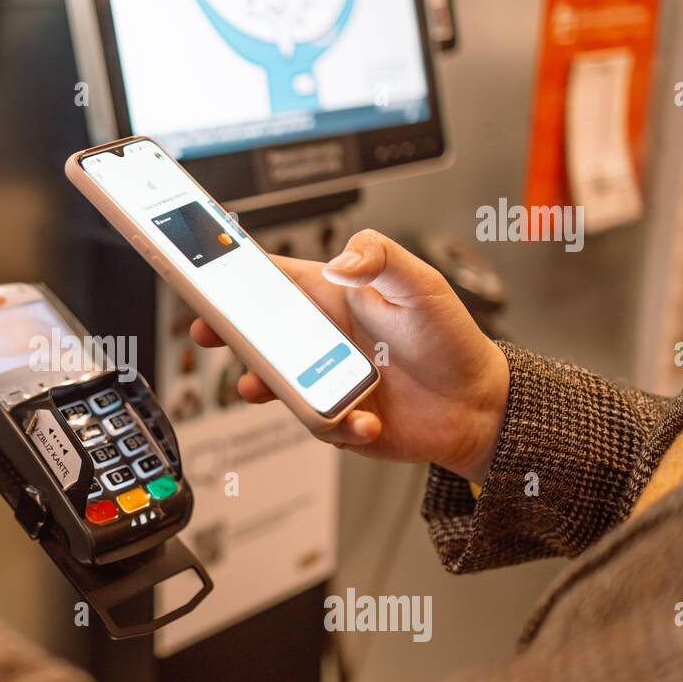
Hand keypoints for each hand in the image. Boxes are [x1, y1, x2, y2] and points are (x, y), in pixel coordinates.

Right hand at [190, 229, 509, 483]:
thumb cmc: (449, 339)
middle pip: (256, 332)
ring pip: (272, 382)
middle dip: (225, 332)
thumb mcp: (422, 283)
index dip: (236, 275)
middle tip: (208, 332)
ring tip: (259, 387)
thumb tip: (340, 261)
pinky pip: (316, 424)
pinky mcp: (333, 419)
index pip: (273, 279)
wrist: (475, 406)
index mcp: (332, 298)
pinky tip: (366, 419)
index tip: (207, 275)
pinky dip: (337, 425)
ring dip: (261, 384)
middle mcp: (320, 339)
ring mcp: (322, 380)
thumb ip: (381, 256)